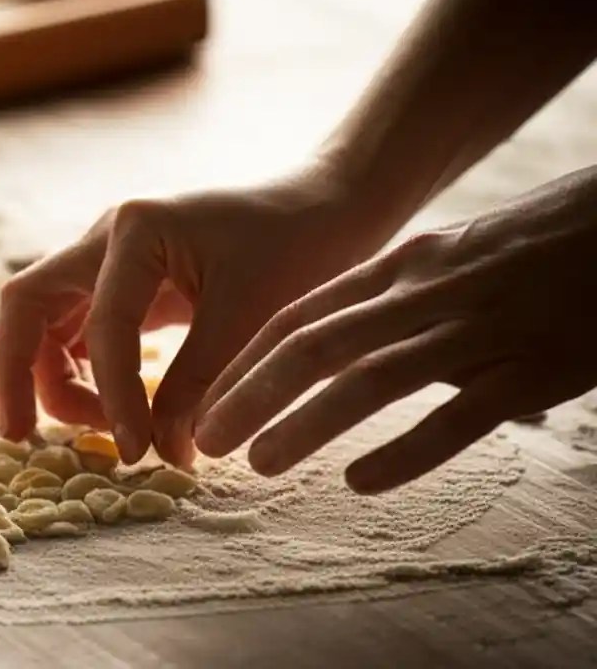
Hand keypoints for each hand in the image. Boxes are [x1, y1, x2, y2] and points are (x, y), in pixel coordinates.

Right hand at [0, 164, 392, 466]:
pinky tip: (109, 412)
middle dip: (15, 373)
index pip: (103, 325)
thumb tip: (162, 455)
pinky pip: (78, 329)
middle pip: (27, 304)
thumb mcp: (253, 317)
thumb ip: (200, 384)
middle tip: (18, 437)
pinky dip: (82, 372)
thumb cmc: (300, 246)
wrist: (327, 208)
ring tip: (98, 432)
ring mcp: (109, 257)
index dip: (114, 396)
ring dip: (51, 377)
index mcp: (136, 229)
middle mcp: (107, 237)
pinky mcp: (124, 282)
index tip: (138, 452)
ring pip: (44, 320)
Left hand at [196, 166, 596, 492]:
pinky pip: (458, 416)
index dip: (245, 361)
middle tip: (204, 438)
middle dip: (250, 393)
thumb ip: (389, 302)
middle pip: (316, 345)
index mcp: (401, 268)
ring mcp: (476, 331)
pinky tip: (360, 483)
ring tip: (256, 463)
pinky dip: (405, 451)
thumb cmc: (530, 249)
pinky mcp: (531, 369)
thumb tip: (331, 348)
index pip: (300, 315)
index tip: (202, 398)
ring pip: (370, 378)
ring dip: (305, 422)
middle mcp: (425, 295)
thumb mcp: (447, 260)